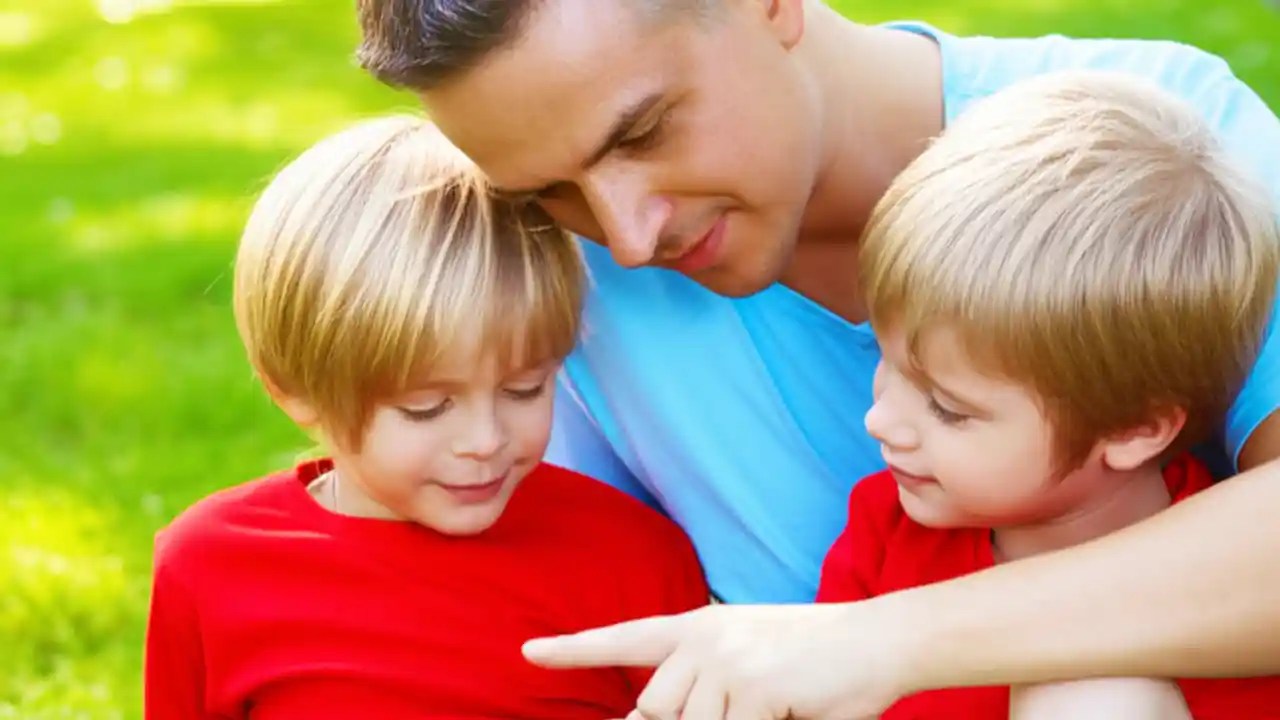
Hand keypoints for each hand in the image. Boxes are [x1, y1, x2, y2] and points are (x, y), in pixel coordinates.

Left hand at [522, 600, 920, 718]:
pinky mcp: (751, 688)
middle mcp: (703, 637)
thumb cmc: (814, 662)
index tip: (530, 651)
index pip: (626, 637)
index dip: (575, 648)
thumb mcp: (747, 664)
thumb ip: (703, 685)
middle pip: (653, 710)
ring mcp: (725, 661)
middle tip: (743, 705)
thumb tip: (655, 712)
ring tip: (771, 704)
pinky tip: (784, 710)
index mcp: (699, 626)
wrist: (876, 641)